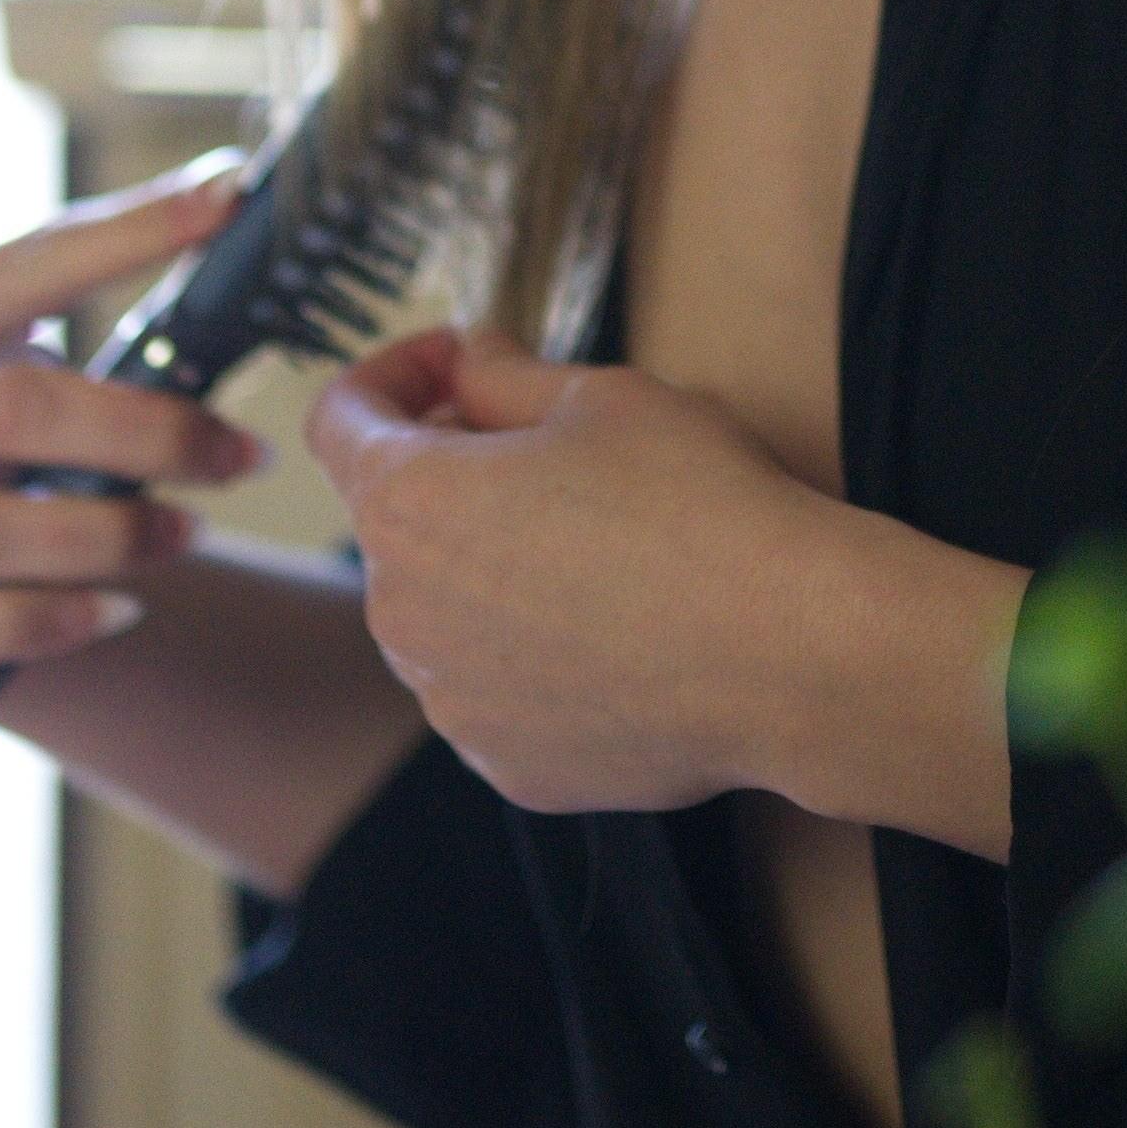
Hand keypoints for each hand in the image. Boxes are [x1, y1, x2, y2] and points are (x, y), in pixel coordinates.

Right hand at [0, 165, 271, 675]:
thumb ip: (57, 287)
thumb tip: (214, 208)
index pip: (27, 263)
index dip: (131, 233)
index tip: (227, 199)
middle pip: (22, 413)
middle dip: (152, 435)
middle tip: (243, 455)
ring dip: (112, 536)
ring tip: (188, 534)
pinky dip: (50, 621)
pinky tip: (115, 609)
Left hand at [308, 329, 1027, 854]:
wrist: (788, 653)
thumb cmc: (696, 505)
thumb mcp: (600, 397)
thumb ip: (503, 376)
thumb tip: (467, 365)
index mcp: (407, 504)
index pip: (339, 418)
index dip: (390, 371)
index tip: (452, 362)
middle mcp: (400, 614)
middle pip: (395, 521)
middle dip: (450, 472)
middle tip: (545, 447)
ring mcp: (450, 703)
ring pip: (443, 612)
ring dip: (487, 567)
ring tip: (594, 546)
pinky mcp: (506, 765)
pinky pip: (494, 688)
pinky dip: (529, 653)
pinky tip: (614, 631)